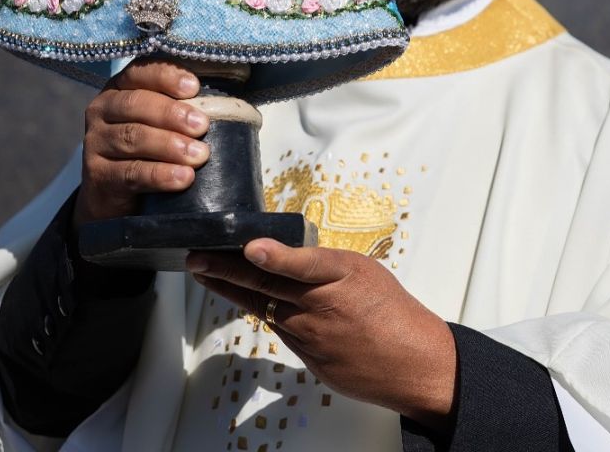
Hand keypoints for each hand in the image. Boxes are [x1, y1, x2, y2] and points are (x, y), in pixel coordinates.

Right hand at [74, 59, 208, 226]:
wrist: (113, 194)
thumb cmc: (148, 147)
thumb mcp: (160, 121)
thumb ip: (183, 105)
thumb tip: (229, 102)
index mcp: (120, 87)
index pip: (139, 72)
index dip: (166, 77)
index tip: (195, 87)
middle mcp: (102, 110)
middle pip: (135, 104)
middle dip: (172, 113)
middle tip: (202, 125)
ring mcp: (95, 142)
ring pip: (133, 138)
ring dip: (170, 145)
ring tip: (199, 155)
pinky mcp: (97, 176)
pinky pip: (130, 173)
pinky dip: (160, 175)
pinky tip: (183, 178)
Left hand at [187, 240, 456, 431]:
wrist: (412, 363)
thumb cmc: (391, 310)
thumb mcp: (363, 271)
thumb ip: (322, 263)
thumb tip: (283, 252)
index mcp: (343, 276)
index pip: (305, 264)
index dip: (276, 256)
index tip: (250, 246)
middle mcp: (323, 306)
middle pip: (269, 286)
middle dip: (227, 270)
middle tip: (197, 257)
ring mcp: (313, 336)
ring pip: (264, 307)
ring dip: (230, 288)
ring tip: (203, 270)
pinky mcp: (308, 358)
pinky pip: (278, 328)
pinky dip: (258, 309)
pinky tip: (236, 295)